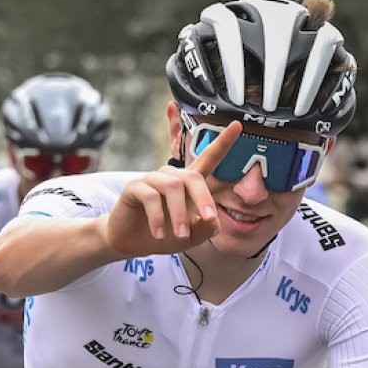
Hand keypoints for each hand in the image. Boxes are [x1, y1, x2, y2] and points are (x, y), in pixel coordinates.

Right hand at [101, 121, 242, 257]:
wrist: (130, 243)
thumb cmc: (163, 235)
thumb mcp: (192, 237)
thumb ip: (207, 228)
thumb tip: (212, 219)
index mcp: (188, 184)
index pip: (208, 159)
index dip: (223, 143)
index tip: (237, 124)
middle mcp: (171, 176)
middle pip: (193, 176)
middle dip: (203, 198)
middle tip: (208, 220)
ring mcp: (152, 179)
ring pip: (173, 187)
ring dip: (179, 214)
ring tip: (180, 235)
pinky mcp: (134, 187)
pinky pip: (151, 197)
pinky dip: (158, 218)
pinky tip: (159, 234)